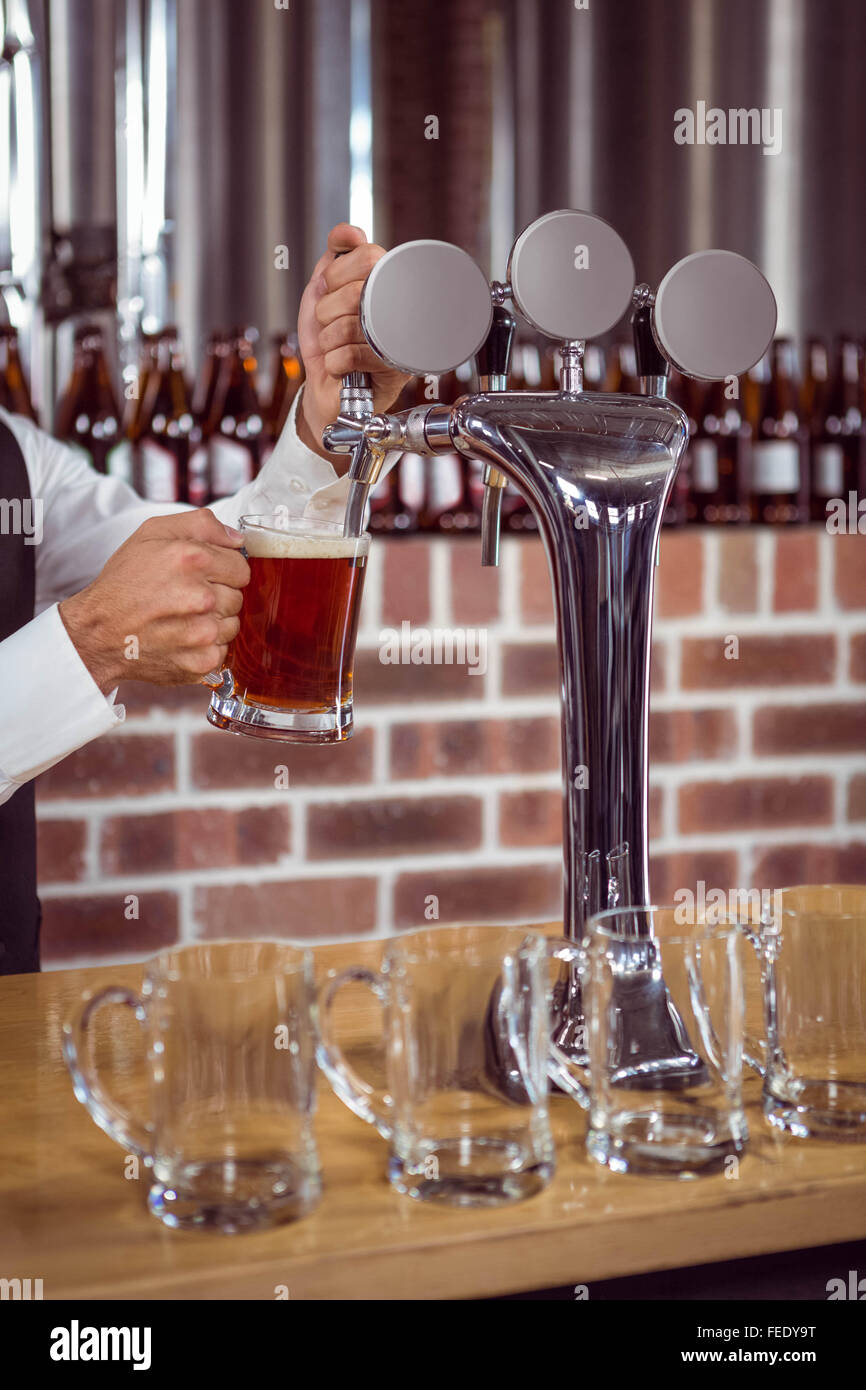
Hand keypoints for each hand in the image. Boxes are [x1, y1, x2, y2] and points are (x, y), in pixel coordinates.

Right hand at [59, 510, 249, 692]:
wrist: (97, 632)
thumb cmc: (123, 582)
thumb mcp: (152, 534)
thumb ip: (201, 524)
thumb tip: (237, 538)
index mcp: (192, 559)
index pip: (241, 567)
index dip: (222, 570)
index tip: (203, 576)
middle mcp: (201, 597)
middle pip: (238, 596)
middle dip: (217, 595)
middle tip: (184, 597)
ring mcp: (202, 633)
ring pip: (232, 624)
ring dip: (213, 621)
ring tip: (181, 618)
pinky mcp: (200, 661)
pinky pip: (222, 650)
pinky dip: (205, 646)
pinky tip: (180, 638)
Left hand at [296, 223, 410, 461]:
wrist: (327, 391)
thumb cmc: (329, 341)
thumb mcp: (324, 293)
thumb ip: (334, 259)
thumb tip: (349, 232)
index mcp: (385, 284)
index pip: (368, 255)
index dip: (337, 273)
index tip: (330, 288)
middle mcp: (400, 308)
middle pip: (355, 292)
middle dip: (327, 311)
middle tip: (330, 324)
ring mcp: (401, 340)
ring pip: (349, 326)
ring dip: (329, 341)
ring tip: (335, 347)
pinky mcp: (395, 371)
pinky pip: (352, 356)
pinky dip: (335, 362)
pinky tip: (341, 366)